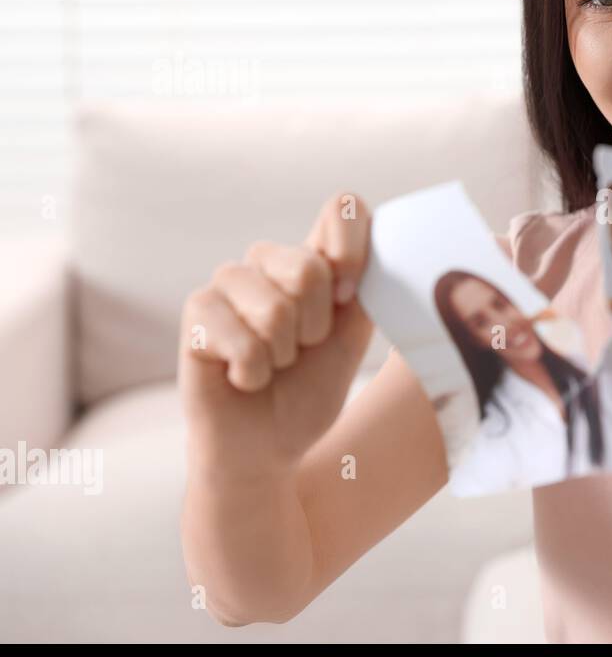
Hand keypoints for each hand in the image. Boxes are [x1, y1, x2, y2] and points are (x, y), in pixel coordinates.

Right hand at [178, 192, 374, 478]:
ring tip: (271, 364)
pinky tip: (241, 377)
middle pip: (309, 267)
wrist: (266, 447)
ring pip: (276, 308)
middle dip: (316, 327)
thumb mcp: (352, 341)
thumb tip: (367, 254)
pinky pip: (243, 340)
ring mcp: (230, 282)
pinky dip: (253, 373)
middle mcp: (271, 260)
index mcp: (316, 259)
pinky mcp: (198, 310)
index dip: (352, 247)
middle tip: (299, 351)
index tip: (349, 296)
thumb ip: (364, 292)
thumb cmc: (309, 392)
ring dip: (283, 355)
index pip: (341, 208)